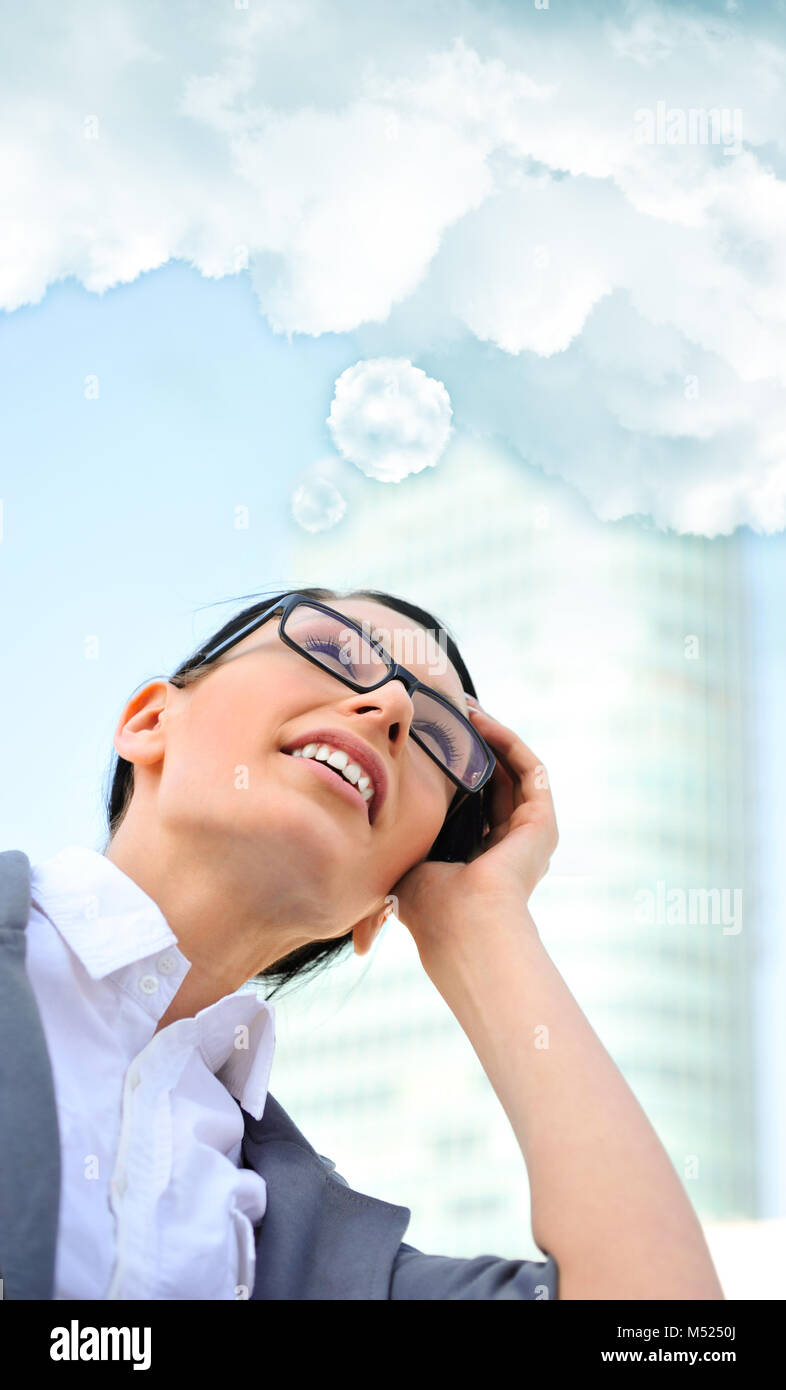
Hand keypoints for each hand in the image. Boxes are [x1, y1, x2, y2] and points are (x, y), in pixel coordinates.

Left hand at [391, 698, 558, 959]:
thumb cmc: (428, 907)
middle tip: (448, 714)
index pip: (470, 803)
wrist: (463, 925)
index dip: (452, 770)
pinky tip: (481, 723)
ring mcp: (530, 834)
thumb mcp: (407, 862)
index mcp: (478, 860)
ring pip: (512, 770)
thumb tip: (366, 816)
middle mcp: (508, 846)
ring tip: (464, 709)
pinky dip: (507, 742)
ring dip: (490, 736)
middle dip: (472, 746)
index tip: (429, 741)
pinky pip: (529, 769)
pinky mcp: (543, 822)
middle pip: (494, 781)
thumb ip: (399, 838)